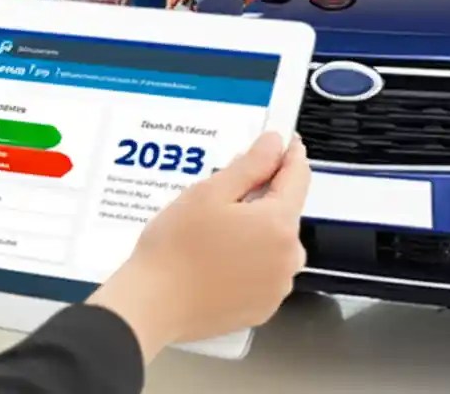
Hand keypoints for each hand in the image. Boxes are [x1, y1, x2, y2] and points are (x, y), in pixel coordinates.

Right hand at [88, 132, 309, 359]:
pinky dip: (251, 259)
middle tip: (228, 191)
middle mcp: (289, 258)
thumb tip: (276, 144)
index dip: (289, 155)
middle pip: (286, 212)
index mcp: (279, 225)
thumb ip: (251, 165)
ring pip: (276, 243)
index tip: (281, 142)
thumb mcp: (210, 192)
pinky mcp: (264, 307)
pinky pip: (266, 271)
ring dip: (257, 229)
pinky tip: (220, 257)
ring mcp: (278, 286)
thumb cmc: (174, 249)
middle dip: (264, 196)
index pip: (298, 177)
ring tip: (218, 229)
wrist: (151, 306)